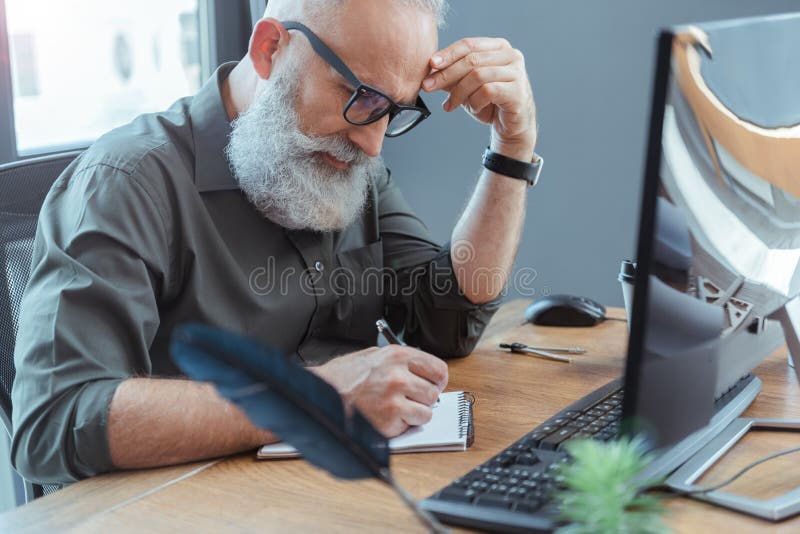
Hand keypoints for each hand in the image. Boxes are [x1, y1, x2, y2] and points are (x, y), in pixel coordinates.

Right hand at [311, 345, 447, 436]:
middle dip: (424, 397)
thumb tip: (422, 370)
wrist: (321, 395)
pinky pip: (414, 423)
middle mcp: (399, 376)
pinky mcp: (390, 420)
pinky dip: (405, 424)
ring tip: (397, 407)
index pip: (438, 368)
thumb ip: (400, 361)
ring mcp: (395, 399)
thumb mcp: (373, 355)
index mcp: (397, 356)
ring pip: (427, 410)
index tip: (434, 383)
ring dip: (416, 412)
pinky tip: (389, 416)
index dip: (437, 379)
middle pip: (434, 391)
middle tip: (410, 398)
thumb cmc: (342, 377)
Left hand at [422, 37, 536, 160]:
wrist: (512, 126)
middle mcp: (510, 55)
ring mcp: (516, 72)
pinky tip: (473, 108)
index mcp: (498, 47)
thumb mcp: (467, 87)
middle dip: (446, 74)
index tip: (430, 65)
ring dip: (458, 92)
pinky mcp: (517, 91)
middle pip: (471, 60)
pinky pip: (488, 91)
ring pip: (478, 76)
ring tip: (450, 104)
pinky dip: (475, 101)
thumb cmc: (490, 103)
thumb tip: (430, 70)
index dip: (448, 54)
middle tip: (428, 86)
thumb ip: (452, 76)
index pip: (469, 44)